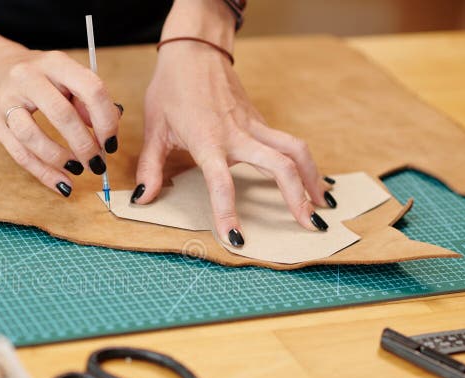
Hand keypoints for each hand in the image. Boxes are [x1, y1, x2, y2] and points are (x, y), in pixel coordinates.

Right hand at [0, 49, 120, 196]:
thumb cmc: (43, 80)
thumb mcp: (68, 80)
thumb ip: (89, 103)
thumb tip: (107, 134)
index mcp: (55, 62)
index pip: (90, 88)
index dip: (106, 120)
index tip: (111, 143)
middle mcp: (28, 77)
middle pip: (61, 114)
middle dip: (84, 144)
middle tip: (97, 163)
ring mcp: (7, 99)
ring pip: (32, 136)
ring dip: (60, 159)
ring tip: (77, 168)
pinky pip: (19, 153)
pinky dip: (43, 173)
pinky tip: (61, 183)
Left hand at [133, 41, 332, 245]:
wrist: (193, 52)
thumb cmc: (171, 89)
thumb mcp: (154, 129)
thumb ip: (149, 169)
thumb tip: (143, 200)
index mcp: (208, 141)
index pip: (222, 183)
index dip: (227, 212)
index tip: (235, 238)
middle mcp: (237, 134)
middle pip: (280, 165)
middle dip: (296, 197)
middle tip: (308, 225)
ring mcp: (254, 126)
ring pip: (295, 150)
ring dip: (312, 177)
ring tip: (321, 206)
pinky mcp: (261, 121)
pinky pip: (290, 143)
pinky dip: (304, 163)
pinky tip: (311, 181)